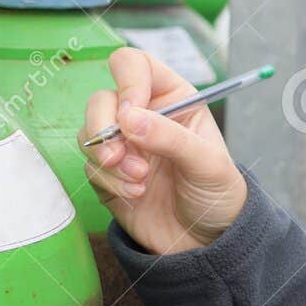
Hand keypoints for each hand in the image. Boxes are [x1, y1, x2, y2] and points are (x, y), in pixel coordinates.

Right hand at [79, 47, 247, 255]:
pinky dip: (108, 180)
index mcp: (174, 99)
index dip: (127, 81)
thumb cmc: (217, 194)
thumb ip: (172, 138)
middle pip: (102, 99)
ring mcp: (123, 144)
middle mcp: (144, 116)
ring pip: (89, 133)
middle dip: (104, 126)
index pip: (135, 65)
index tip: (130, 114)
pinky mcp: (107, 172)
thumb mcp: (208, 163)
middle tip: (122, 155)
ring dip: (109, 159)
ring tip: (141, 181)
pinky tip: (136, 194)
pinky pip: (88, 166)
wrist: (206, 240)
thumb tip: (129, 119)